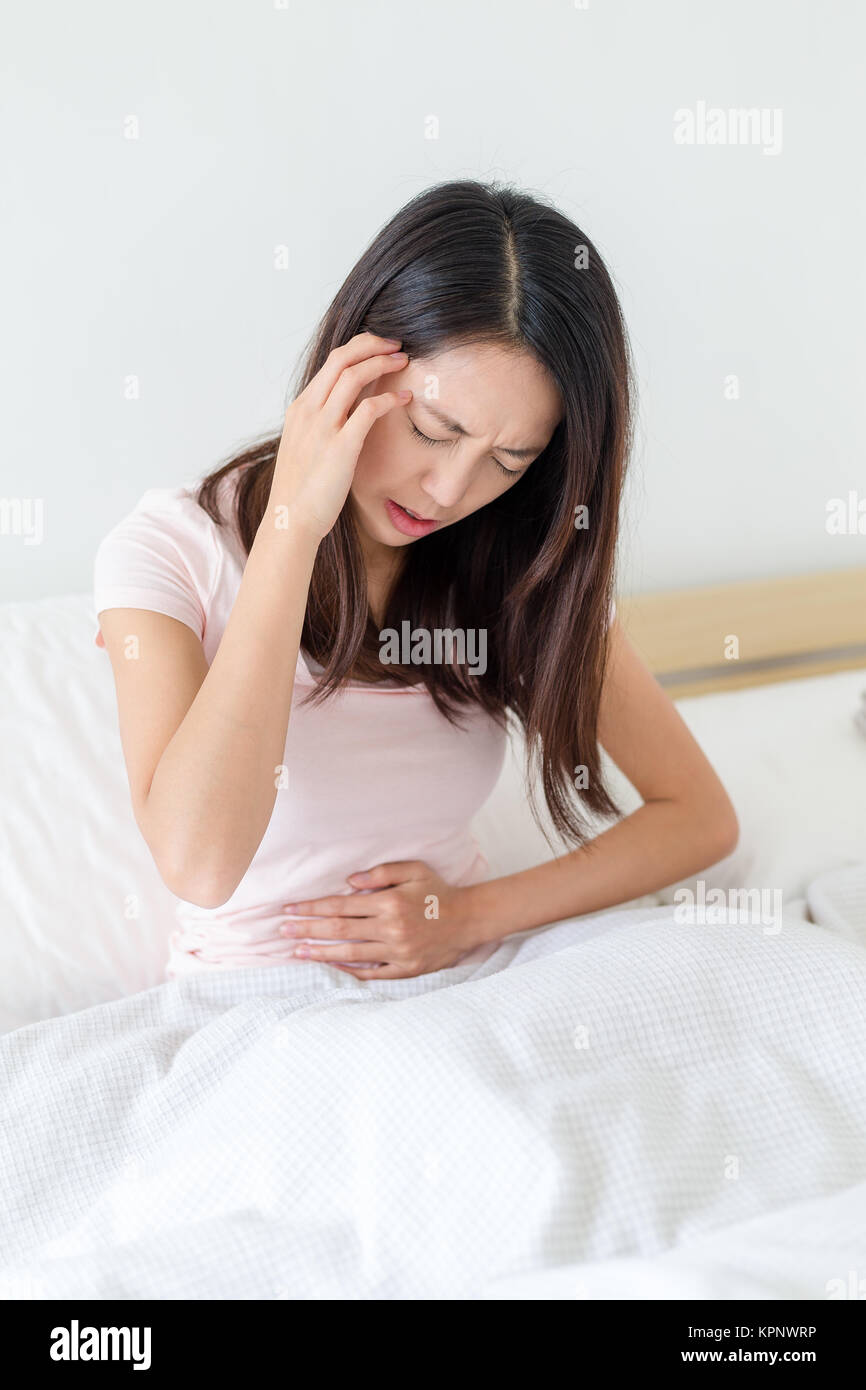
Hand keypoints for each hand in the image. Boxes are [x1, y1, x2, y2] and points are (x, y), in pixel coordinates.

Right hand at [264, 331, 411, 542]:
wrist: (291, 520)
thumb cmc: (302, 491)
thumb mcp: (306, 448)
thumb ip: (322, 427)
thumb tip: (347, 417)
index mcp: (301, 408)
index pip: (331, 362)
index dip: (359, 348)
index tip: (380, 348)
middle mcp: (309, 410)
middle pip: (341, 358)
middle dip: (372, 344)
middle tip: (397, 345)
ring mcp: (323, 427)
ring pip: (354, 375)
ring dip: (382, 362)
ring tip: (404, 361)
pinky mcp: (340, 446)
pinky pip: (369, 409)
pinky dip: (390, 398)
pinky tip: (406, 398)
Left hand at [277, 860, 480, 978]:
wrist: (469, 920)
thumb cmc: (438, 892)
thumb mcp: (414, 870)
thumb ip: (381, 873)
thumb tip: (349, 882)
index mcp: (389, 903)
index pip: (341, 906)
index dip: (313, 908)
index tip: (291, 909)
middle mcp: (391, 929)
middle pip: (340, 931)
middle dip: (308, 930)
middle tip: (282, 931)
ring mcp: (397, 952)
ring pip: (351, 954)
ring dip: (321, 953)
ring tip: (297, 951)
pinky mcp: (406, 969)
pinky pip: (372, 973)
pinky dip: (349, 971)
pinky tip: (329, 967)